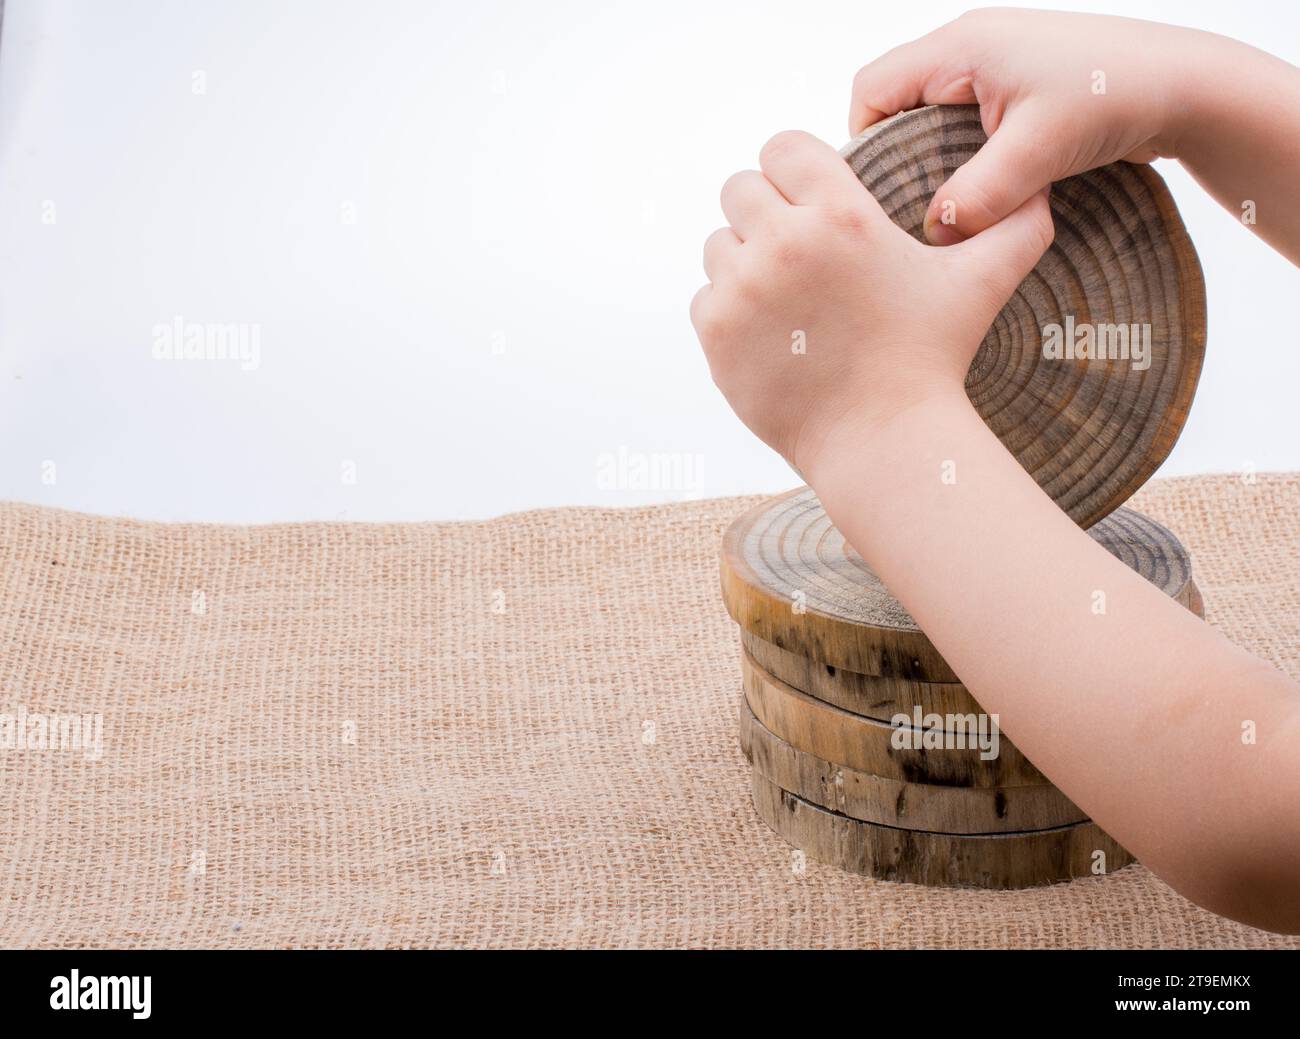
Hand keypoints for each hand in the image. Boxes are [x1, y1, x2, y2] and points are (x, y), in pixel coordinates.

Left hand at [690, 130, 1052, 474]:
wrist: (883, 439)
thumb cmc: (933, 360)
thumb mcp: (983, 284)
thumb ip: (1015, 228)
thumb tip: (1041, 192)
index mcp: (840, 215)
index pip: (781, 146)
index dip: (793, 167)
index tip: (806, 196)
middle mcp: (782, 243)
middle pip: (739, 189)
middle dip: (764, 211)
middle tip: (795, 249)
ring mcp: (741, 289)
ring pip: (718, 244)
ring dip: (743, 260)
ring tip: (785, 295)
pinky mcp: (717, 334)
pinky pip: (705, 298)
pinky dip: (728, 311)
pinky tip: (769, 332)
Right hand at [849, 9, 1221, 243]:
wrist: (1189, 85)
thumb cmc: (1116, 96)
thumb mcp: (1039, 151)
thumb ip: (979, 195)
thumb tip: (934, 233)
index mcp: (960, 46)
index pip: (872, 89)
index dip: (862, 142)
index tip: (876, 195)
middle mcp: (970, 47)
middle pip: (895, 102)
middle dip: (893, 158)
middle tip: (903, 210)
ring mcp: (993, 66)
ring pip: (929, 116)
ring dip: (930, 160)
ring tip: (941, 206)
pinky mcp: (1015, 89)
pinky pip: (962, 124)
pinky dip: (961, 158)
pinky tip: (978, 193)